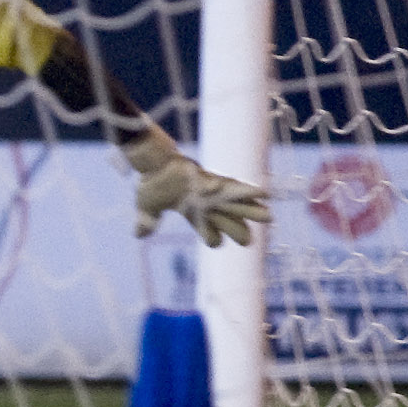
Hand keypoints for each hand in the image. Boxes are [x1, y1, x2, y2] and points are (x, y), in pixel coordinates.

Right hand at [123, 131, 267, 246]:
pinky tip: (265, 194)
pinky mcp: (214, 181)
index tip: (216, 244)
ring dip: (253, 211)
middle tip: (249, 243)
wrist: (152, 163)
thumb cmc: (150, 182)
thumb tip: (137, 235)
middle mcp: (204, 203)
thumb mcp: (147, 207)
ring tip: (270, 218)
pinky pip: (235, 188)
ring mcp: (211, 192)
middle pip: (226, 220)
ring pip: (236, 205)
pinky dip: (249, 191)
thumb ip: (147, 221)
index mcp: (190, 211)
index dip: (211, 238)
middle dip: (238, 231)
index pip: (204, 229)